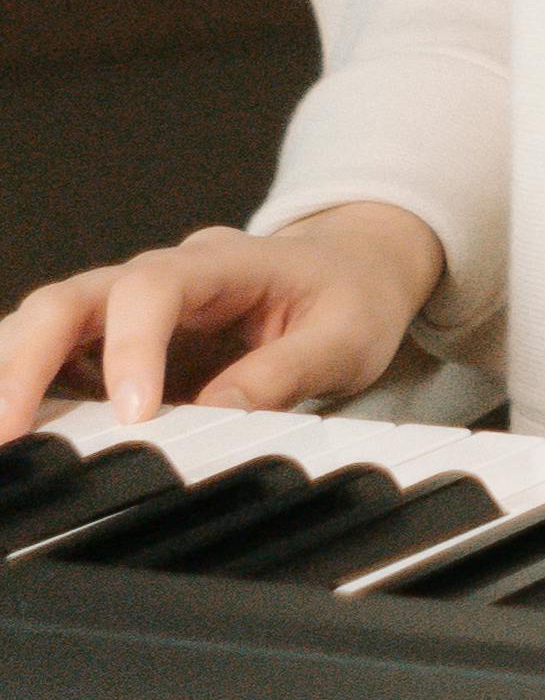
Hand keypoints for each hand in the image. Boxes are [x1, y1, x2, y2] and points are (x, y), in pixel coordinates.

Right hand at [0, 205, 440, 428]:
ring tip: (0, 436)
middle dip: (29, 359)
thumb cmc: (349, 297)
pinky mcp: (115, 343)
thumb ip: (287, 371)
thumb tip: (221, 413)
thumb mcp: (347, 336)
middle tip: (10, 431)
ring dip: (11, 372)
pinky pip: (55, 356)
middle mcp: (160, 277)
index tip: (133, 414)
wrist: (354, 268)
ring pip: (46, 323)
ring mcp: (128, 308)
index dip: (132, 345)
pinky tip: (13, 427)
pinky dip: (25, 386)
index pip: (153, 287)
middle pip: (70, 299)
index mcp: (221, 263)